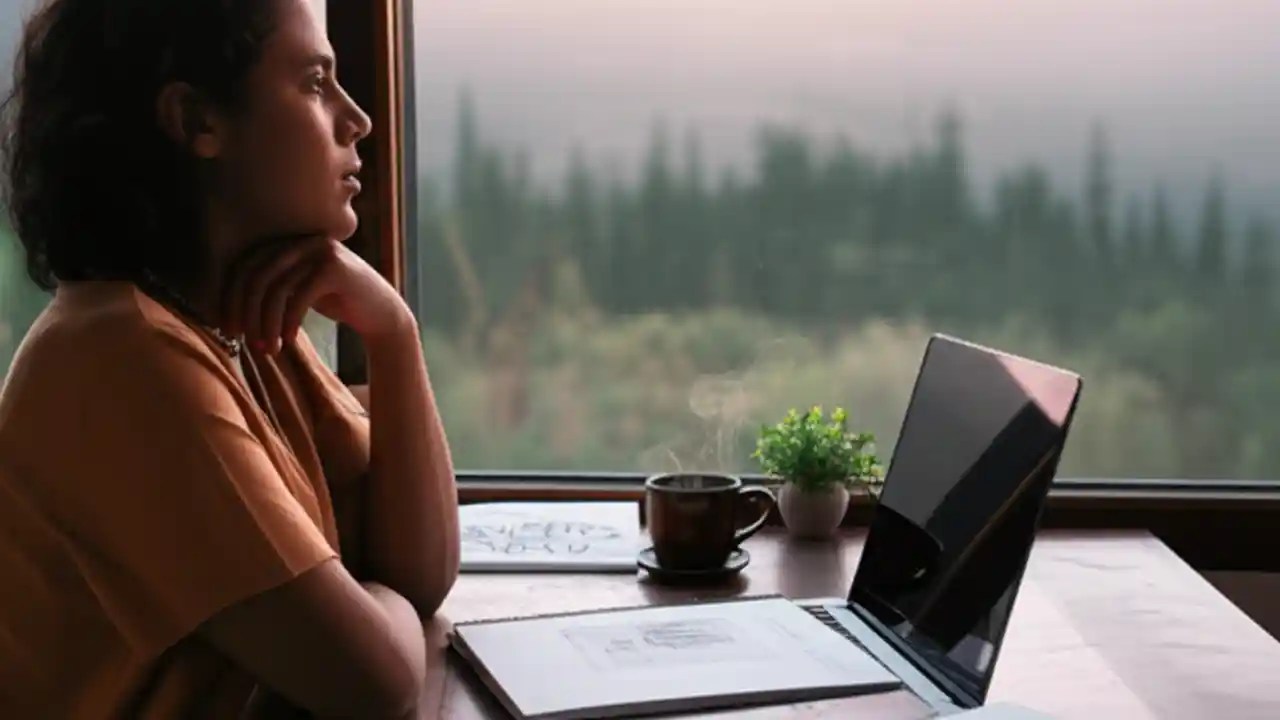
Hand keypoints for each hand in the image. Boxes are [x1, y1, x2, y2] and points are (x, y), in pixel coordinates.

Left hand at [222, 235, 414, 354]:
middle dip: (246, 313)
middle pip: (257, 276)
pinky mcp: (336, 269)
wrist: (382, 313)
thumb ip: (272, 287)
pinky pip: (299, 298)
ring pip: (277, 289)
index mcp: (288, 241)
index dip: (231, 298)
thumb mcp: (299, 290)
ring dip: (266, 324)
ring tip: (268, 348)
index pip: (246, 266)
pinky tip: (287, 341)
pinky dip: (288, 323)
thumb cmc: (337, 303)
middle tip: (243, 341)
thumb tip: (226, 305)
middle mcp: (303, 240)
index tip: (227, 329)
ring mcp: (321, 251)